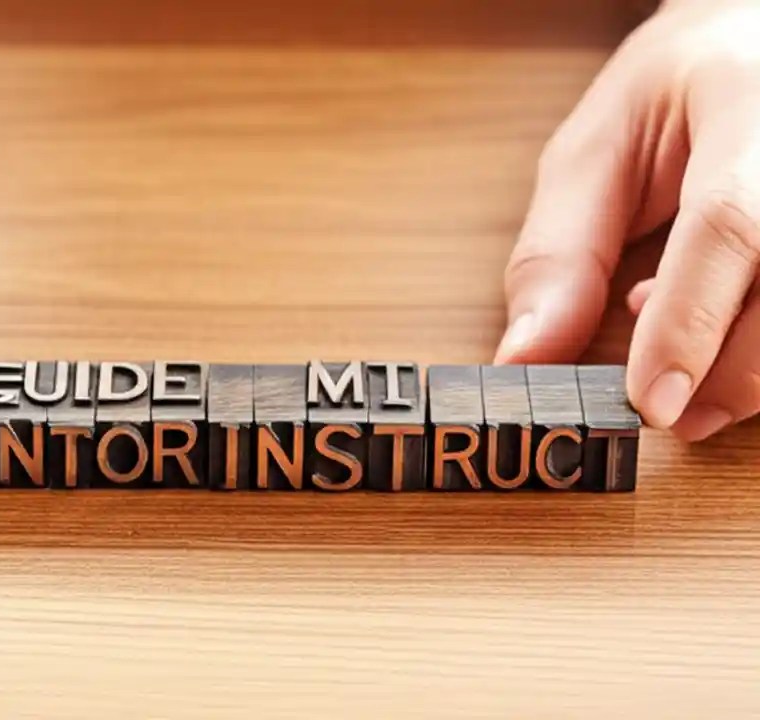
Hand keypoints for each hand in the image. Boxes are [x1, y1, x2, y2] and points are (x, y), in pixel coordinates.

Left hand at [496, 0, 759, 441]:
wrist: (756, 49)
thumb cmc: (674, 95)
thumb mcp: (594, 153)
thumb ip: (560, 254)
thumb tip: (523, 358)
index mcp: (749, 103)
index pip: (730, 224)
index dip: (690, 323)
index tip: (651, 400)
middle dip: (724, 371)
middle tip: (660, 407)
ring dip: (747, 368)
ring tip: (678, 352)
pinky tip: (723, 323)